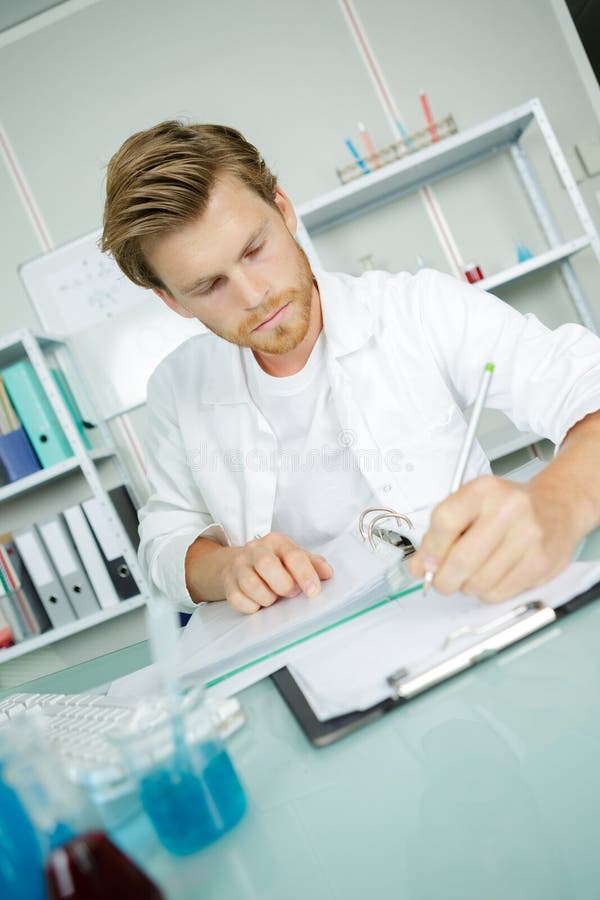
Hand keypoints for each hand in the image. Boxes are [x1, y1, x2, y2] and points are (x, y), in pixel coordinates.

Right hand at [223, 532, 332, 613]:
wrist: (238, 563)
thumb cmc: (274, 563)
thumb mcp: (295, 558)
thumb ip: (313, 564)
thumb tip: (328, 573)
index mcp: (277, 542)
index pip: (293, 555)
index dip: (305, 574)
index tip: (313, 591)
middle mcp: (256, 550)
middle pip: (267, 565)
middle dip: (283, 585)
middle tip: (290, 594)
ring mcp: (239, 565)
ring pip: (250, 583)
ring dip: (267, 598)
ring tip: (273, 598)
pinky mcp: (228, 582)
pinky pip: (237, 599)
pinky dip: (251, 606)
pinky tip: (258, 603)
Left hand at [407, 474, 578, 601]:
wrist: (557, 507)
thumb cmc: (508, 507)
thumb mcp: (471, 506)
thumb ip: (441, 534)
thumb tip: (419, 567)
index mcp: (484, 490)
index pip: (444, 521)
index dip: (430, 549)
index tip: (425, 563)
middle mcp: (509, 509)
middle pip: (461, 559)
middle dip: (444, 579)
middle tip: (441, 581)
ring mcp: (528, 537)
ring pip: (479, 582)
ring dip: (466, 587)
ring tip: (471, 574)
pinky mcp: (541, 562)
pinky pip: (499, 593)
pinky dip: (487, 592)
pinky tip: (492, 576)